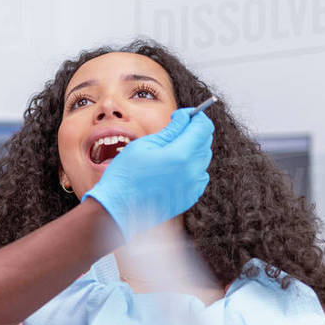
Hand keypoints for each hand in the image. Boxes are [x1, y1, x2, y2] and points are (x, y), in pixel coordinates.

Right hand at [83, 107, 213, 241]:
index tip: (184, 115)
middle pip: (205, 142)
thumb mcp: (144, 145)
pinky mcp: (189, 197)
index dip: (196, 116)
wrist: (118, 208)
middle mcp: (192, 171)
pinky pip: (199, 176)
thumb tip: (185, 118)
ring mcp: (192, 187)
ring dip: (192, 149)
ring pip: (203, 159)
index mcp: (181, 155)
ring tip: (170, 149)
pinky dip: (191, 167)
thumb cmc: (126, 175)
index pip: (203, 127)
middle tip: (175, 128)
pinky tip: (173, 167)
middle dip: (193, 131)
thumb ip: (170, 131)